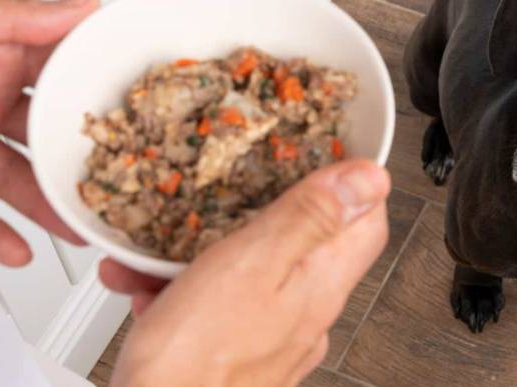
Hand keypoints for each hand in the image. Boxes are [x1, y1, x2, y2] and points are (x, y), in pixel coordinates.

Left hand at [0, 0, 98, 264]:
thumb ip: (7, 13)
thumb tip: (80, 5)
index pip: (59, 72)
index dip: (96, 93)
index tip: (134, 116)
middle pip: (44, 134)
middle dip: (80, 161)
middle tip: (113, 184)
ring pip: (11, 178)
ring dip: (45, 203)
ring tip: (75, 225)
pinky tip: (18, 246)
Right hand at [105, 159, 390, 386]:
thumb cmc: (195, 363)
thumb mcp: (254, 265)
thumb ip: (310, 218)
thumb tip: (371, 178)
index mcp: (320, 286)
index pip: (366, 221)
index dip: (350, 181)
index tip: (323, 152)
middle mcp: (304, 315)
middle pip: (303, 242)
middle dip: (258, 210)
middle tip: (226, 193)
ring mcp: (269, 338)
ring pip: (249, 272)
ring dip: (203, 250)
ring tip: (163, 250)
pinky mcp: (230, 357)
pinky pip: (212, 306)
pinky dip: (178, 290)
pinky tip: (146, 286)